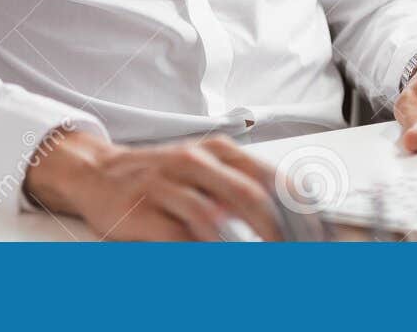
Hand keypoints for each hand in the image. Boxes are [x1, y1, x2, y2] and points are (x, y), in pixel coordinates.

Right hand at [22, 128, 282, 240]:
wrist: (97, 172)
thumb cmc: (159, 177)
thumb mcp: (205, 171)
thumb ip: (242, 189)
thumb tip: (293, 217)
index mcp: (219, 151)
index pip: (271, 176)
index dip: (298, 209)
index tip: (320, 236)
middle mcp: (195, 161)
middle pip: (248, 195)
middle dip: (277, 232)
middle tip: (296, 258)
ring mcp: (168, 184)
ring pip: (213, 218)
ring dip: (241, 248)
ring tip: (263, 265)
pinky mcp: (144, 210)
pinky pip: (179, 237)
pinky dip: (204, 254)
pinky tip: (220, 262)